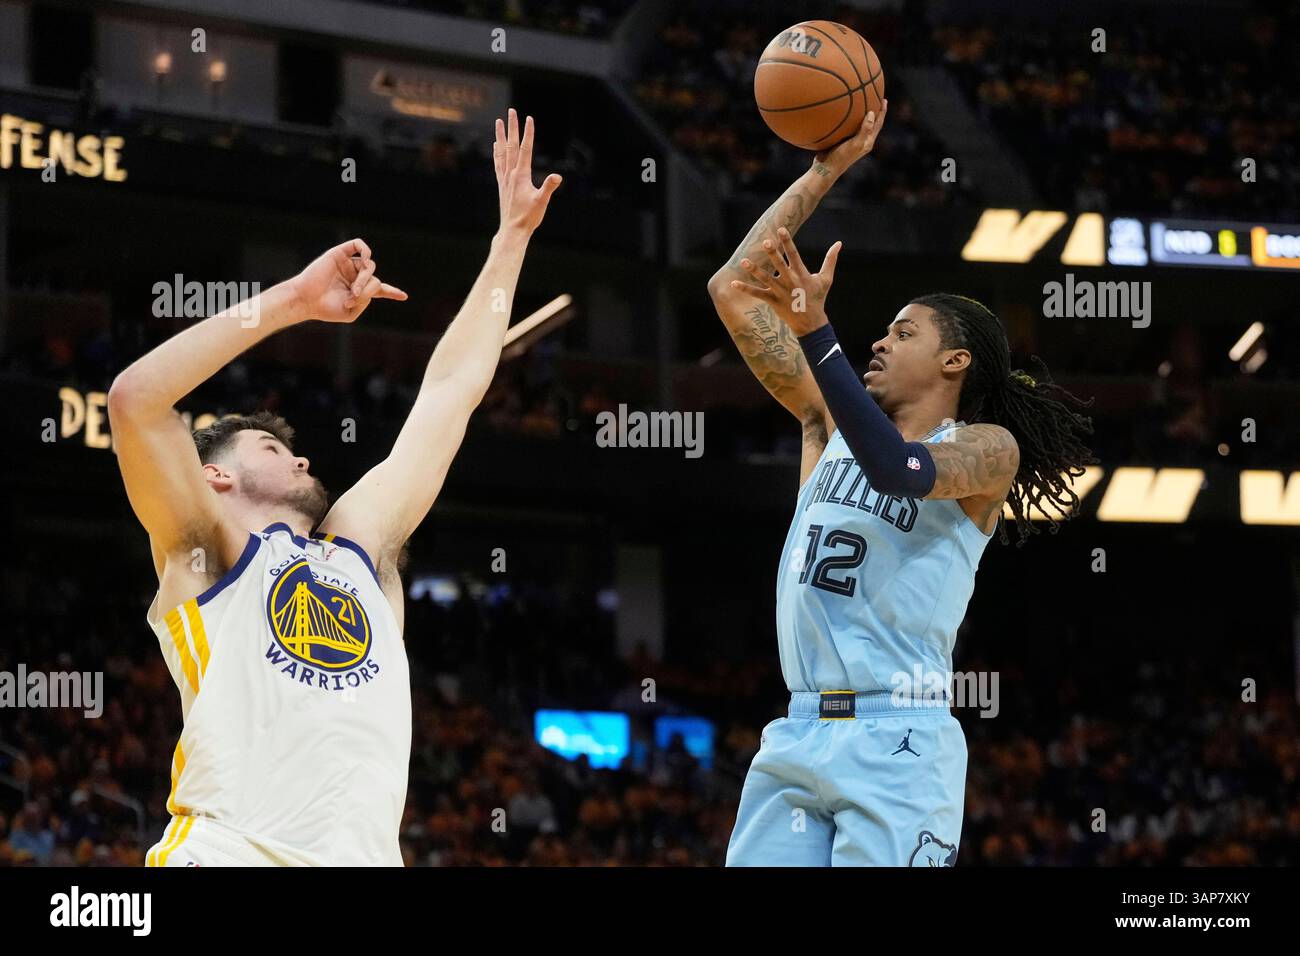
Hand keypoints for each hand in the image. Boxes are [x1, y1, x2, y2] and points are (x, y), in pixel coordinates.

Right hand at [293, 238, 407, 323]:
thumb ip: (366, 299)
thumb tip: (368, 280)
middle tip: (354, 297)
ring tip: (353, 291)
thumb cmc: (326, 308)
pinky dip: (366, 251)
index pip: (379, 289)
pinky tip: (365, 260)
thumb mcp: (351, 312)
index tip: (403, 296)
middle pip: (375, 278)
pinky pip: (358, 245)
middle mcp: (355, 276)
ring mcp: (348, 264)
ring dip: (365, 280)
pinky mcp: (340, 254)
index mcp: (359, 291)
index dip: (392, 292)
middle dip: (368, 290)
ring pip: (368, 266)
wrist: (307, 299)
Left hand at [494, 108, 561, 235]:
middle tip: (511, 111)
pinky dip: (497, 152)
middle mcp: (511, 173)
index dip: (528, 133)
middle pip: (511, 145)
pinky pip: (498, 163)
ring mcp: (505, 178)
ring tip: (498, 122)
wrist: (512, 230)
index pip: (525, 149)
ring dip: (500, 135)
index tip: (529, 118)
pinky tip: (495, 146)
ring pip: (502, 152)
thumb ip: (549, 188)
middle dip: (512, 127)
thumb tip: (557, 177)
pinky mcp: (502, 184)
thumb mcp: (542, 202)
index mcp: (521, 175)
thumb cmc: (529, 217)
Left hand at [729, 227, 841, 335]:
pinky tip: (734, 283)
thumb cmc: (818, 298)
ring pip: (765, 279)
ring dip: (754, 270)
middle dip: (773, 253)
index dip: (787, 241)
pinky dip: (745, 289)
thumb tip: (839, 243)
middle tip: (765, 241)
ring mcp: (780, 292)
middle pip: (779, 265)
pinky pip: (757, 294)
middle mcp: (790, 282)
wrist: (810, 323)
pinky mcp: (772, 301)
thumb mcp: (826, 279)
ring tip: (744, 260)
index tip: (781, 229)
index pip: (794, 254)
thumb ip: (831, 260)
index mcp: (802, 274)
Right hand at [812, 99, 887, 178]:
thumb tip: (872, 113)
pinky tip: (843, 113)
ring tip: (862, 103)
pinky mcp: (842, 141)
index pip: (878, 124)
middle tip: (876, 98)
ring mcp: (852, 141)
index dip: (882, 112)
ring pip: (860, 125)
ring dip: (862, 114)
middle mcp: (861, 141)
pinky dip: (849, 119)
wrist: (826, 169)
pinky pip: (849, 127)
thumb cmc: (841, 157)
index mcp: (867, 142)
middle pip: (872, 124)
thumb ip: (865, 130)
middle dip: (875, 112)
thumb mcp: (855, 143)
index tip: (883, 99)